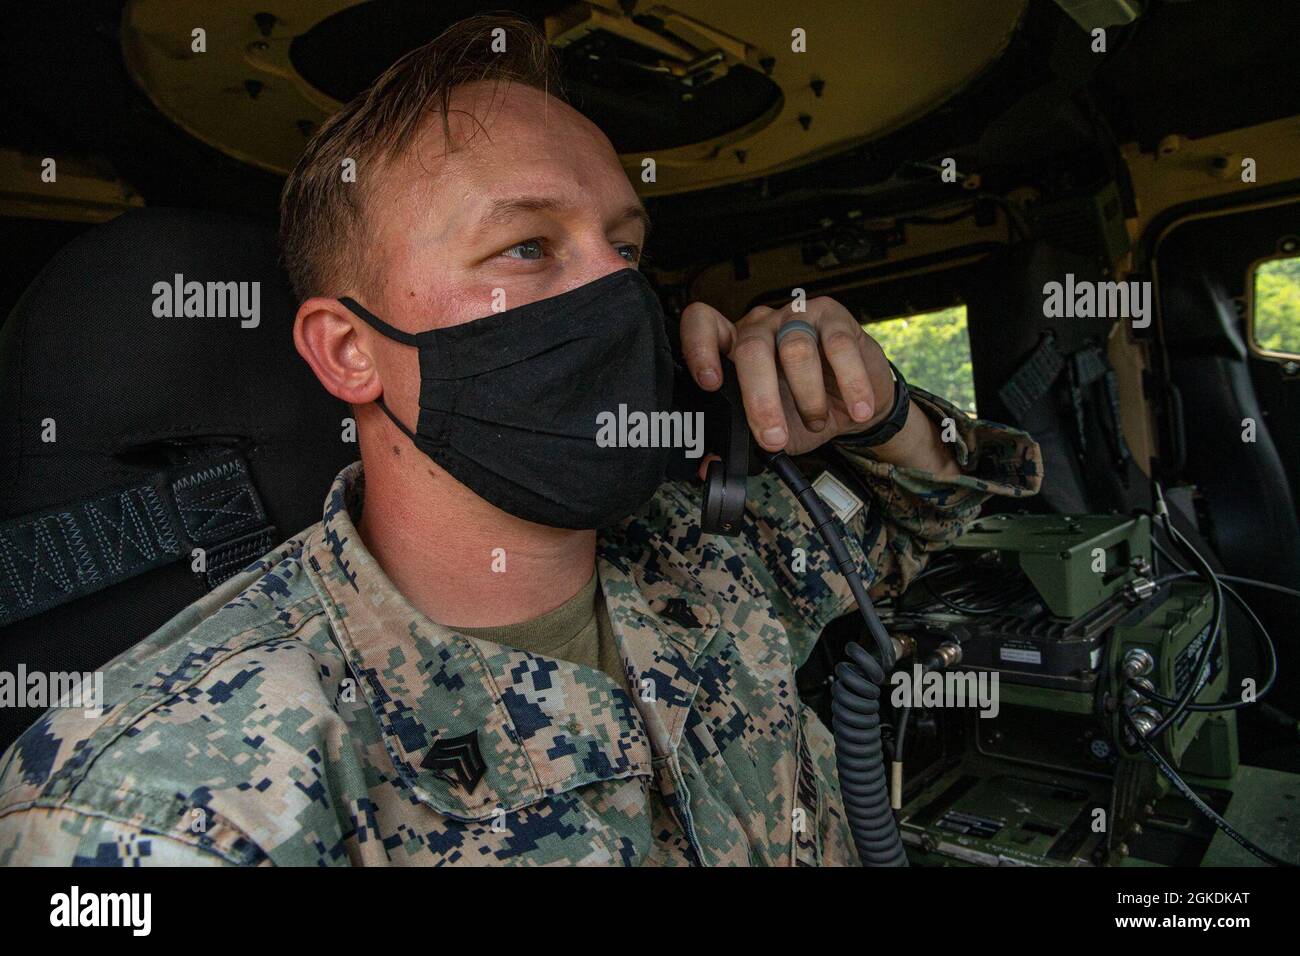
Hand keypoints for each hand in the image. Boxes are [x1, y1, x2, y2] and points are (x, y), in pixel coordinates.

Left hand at [680, 296, 894, 455]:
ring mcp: (797, 317)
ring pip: (796, 349)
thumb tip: (707, 466)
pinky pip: (839, 347)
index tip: (709, 383)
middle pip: (751, 348)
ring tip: (817, 422)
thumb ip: (738, 440)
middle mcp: (762, 326)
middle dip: (761, 399)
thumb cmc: (804, 410)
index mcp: (734, 346)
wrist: (856, 403)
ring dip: (808, 397)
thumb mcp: (768, 429)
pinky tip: (856, 408)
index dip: (699, 348)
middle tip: (773, 436)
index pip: (703, 324)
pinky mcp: (835, 319)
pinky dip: (850, 384)